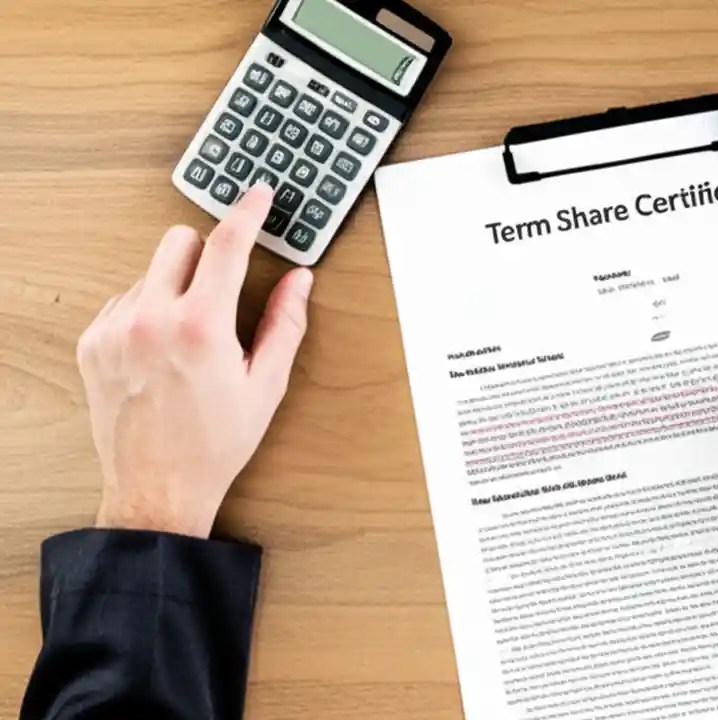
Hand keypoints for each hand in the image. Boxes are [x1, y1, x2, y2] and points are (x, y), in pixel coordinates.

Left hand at [76, 184, 312, 538]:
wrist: (157, 488)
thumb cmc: (215, 444)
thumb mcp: (266, 385)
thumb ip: (286, 324)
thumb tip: (299, 281)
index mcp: (202, 328)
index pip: (226, 245)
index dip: (247, 212)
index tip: (257, 194)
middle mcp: (152, 320)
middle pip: (178, 241)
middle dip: (205, 254)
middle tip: (221, 291)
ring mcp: (115, 330)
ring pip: (149, 272)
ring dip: (175, 287)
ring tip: (190, 338)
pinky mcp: (93, 343)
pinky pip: (123, 300)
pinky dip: (146, 312)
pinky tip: (162, 350)